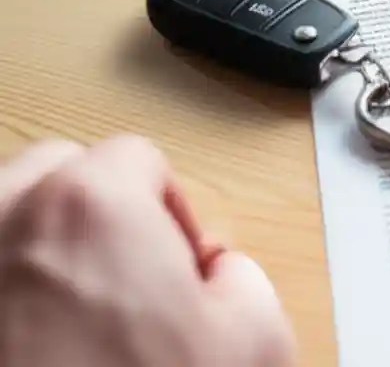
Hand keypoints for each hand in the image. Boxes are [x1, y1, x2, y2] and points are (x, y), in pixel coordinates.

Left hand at [0, 135, 294, 366]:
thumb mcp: (255, 339)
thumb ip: (244, 276)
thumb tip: (217, 275)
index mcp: (94, 205)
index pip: (137, 158)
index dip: (173, 209)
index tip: (181, 263)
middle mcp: (8, 221)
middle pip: (54, 173)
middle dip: (95, 212)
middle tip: (128, 277)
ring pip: (4, 220)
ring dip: (36, 246)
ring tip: (72, 312)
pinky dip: (7, 295)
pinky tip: (31, 336)